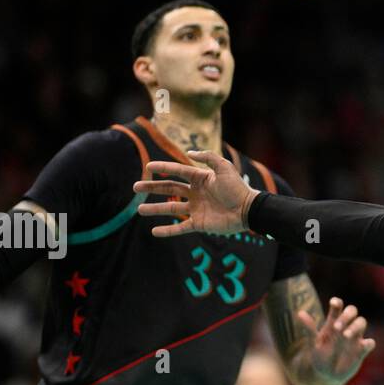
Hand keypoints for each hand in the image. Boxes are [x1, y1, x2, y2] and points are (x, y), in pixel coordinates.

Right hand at [134, 149, 256, 236]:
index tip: (148, 166)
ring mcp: (196, 208)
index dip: (164, 168)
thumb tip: (189, 153)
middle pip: (169, 189)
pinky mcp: (198, 223)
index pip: (178, 172)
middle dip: (152, 187)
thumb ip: (208, 158)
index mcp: (200, 179)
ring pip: (171, 208)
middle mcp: (195, 193)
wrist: (247, 210)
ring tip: (139, 209)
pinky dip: (168, 230)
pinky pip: (180, 227)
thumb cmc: (237, 188)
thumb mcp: (224, 168)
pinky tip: (154, 231)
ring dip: (155, 209)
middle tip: (136, 186)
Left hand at [305, 297, 376, 384]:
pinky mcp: (362, 350)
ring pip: (362, 322)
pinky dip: (369, 343)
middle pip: (352, 311)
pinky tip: (364, 344)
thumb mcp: (313, 343)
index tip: (333, 303)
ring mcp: (355, 338)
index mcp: (333, 323)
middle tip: (336, 327)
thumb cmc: (320, 356)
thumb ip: (309, 328)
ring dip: (355, 326)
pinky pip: (370, 343)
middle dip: (346, 315)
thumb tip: (300, 313)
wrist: (326, 376)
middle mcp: (346, 326)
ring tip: (345, 335)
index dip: (337, 303)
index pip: (338, 307)